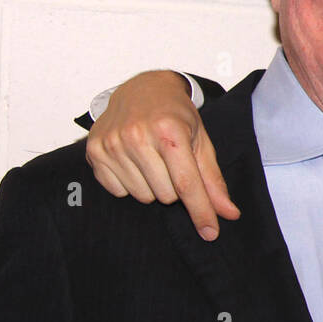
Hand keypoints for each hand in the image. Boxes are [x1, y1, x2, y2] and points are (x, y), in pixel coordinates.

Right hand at [84, 70, 238, 239]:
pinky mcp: (94, 151)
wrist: (142, 89)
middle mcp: (137, 135)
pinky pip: (118, 192)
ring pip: (143, 196)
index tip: (210, 232)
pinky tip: (134, 161)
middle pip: (166, 195)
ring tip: (154, 160)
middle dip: (175, 187)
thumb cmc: (175, 115)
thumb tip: (228, 213)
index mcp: (168, 130)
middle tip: (173, 163)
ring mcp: (112, 143)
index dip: (200, 212)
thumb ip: (213, 180)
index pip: (186, 184)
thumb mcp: (200, 141)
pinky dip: (131, 183)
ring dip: (153, 186)